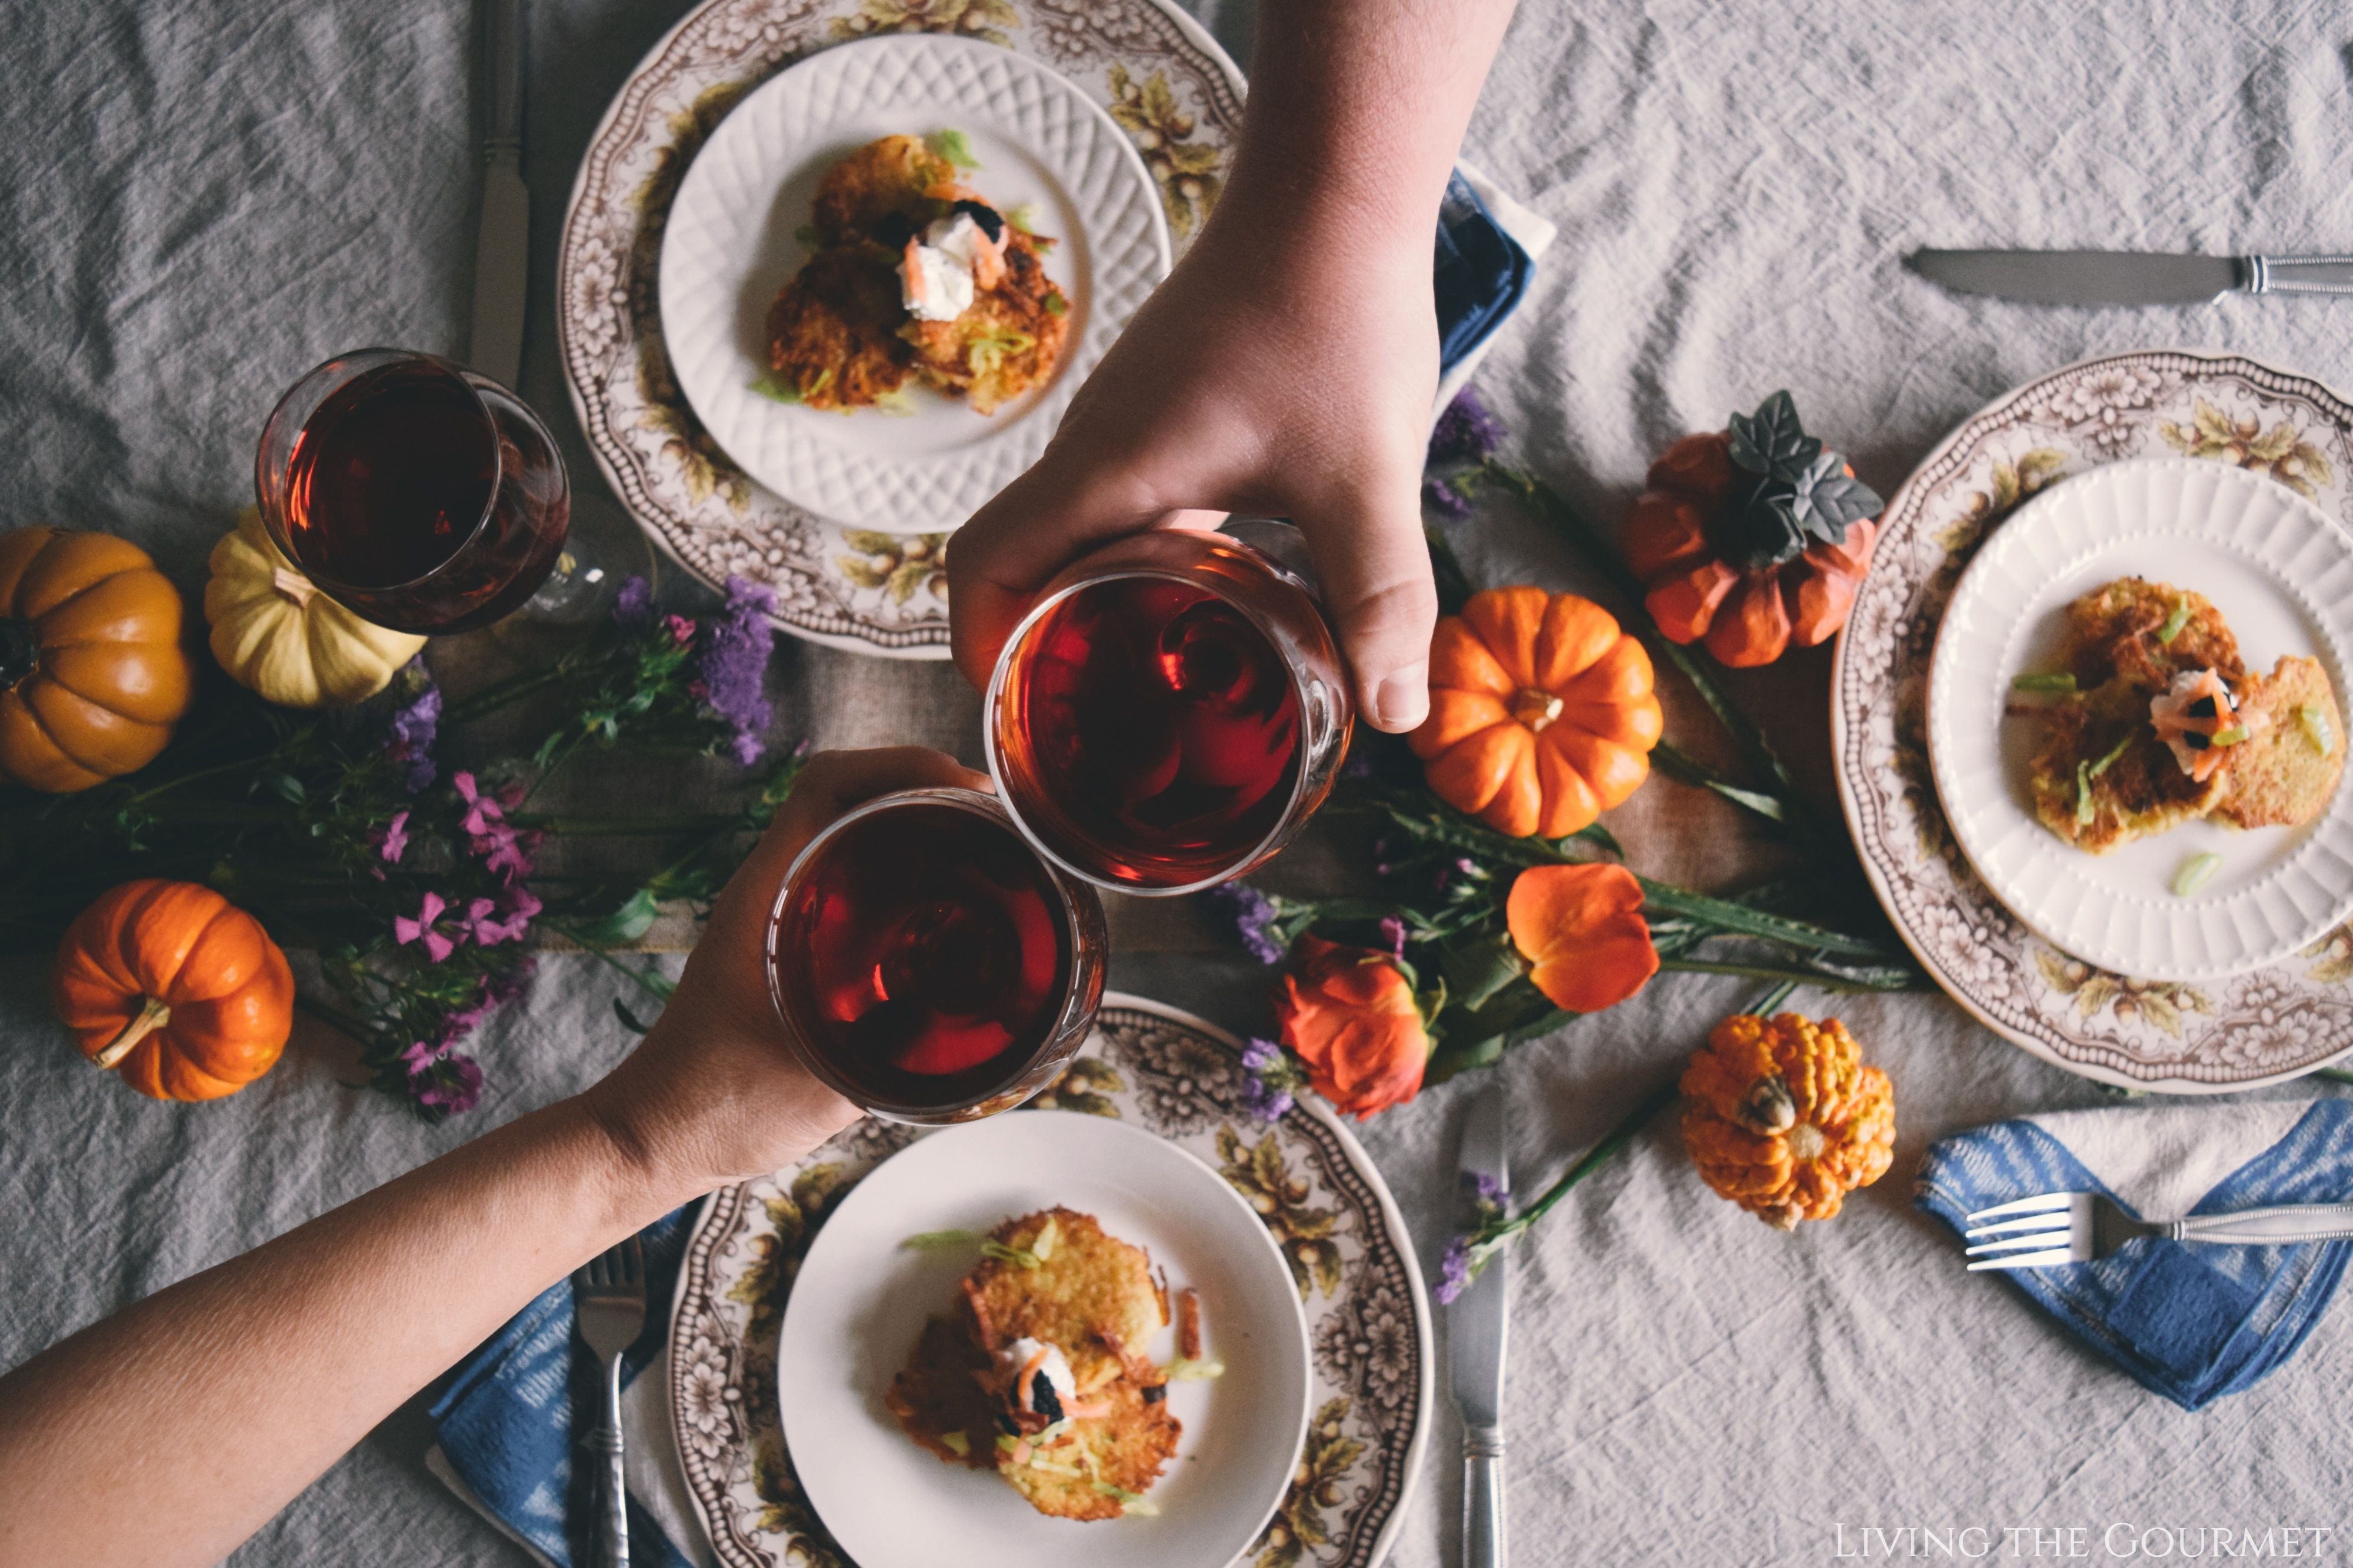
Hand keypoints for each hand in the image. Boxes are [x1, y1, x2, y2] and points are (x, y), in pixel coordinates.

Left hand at [580, 747, 989, 1195]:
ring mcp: (773, 915)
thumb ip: (896, 1056)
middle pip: (850, 798)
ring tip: (985, 853)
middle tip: (996, 821)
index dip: (900, 766)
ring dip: (913, 831)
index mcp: (766, 897)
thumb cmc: (713, 1109)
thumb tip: (983, 1037)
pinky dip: (898, 880)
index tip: (965, 788)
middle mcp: (768, 891)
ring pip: (850, 839)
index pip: (827, 784)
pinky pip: (847, 885)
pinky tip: (944, 917)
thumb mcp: (819, 1085)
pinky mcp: (783, 947)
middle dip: (926, 793)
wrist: (651, 1139)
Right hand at [947, 186, 1441, 732]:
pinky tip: (1213, 597)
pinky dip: (1145, 558)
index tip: (1016, 713)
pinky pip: (1125, 500)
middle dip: (1040, 645)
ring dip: (1097, 602)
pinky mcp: (1167, 408)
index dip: (977, 643)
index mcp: (1109, 468)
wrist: (1336, 194)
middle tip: (1096, 725)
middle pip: (1022, 558)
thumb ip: (1379, 598)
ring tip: (1151, 679)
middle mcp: (1097, 445)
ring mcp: (1129, 423)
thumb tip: (1398, 713)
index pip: (985, 561)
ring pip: (1077, 530)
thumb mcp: (1364, 479)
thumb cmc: (1333, 316)